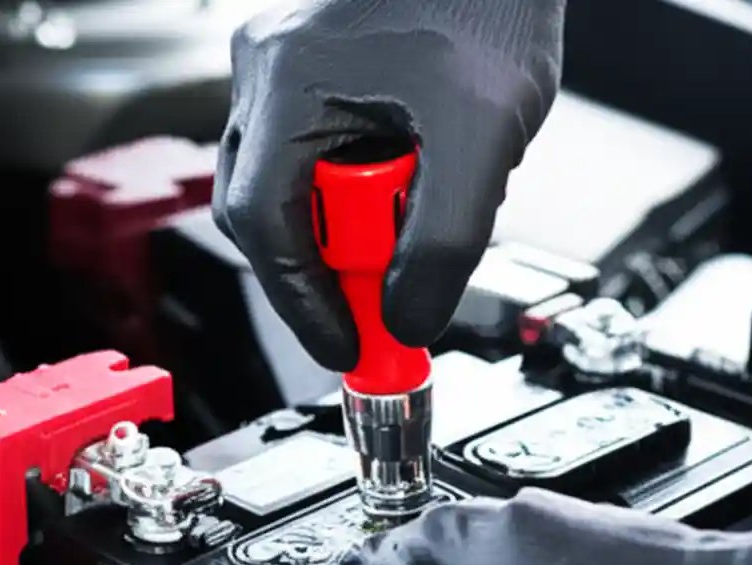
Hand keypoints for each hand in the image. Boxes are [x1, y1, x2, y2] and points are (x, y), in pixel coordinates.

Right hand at [212, 0, 564, 370]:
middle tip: (389, 299)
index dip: (302, 301)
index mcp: (290, 82)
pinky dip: (361, 193)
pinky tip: (413, 183)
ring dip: (351, 228)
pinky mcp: (310, 77)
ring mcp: (284, 74)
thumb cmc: (488, 5)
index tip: (346, 343)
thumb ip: (444, 243)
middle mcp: (267, 74)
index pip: (262, 221)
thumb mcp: (483, 139)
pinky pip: (314, 160)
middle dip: (330, 267)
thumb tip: (408, 318)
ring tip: (418, 219)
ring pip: (290, 190)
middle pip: (266, 213)